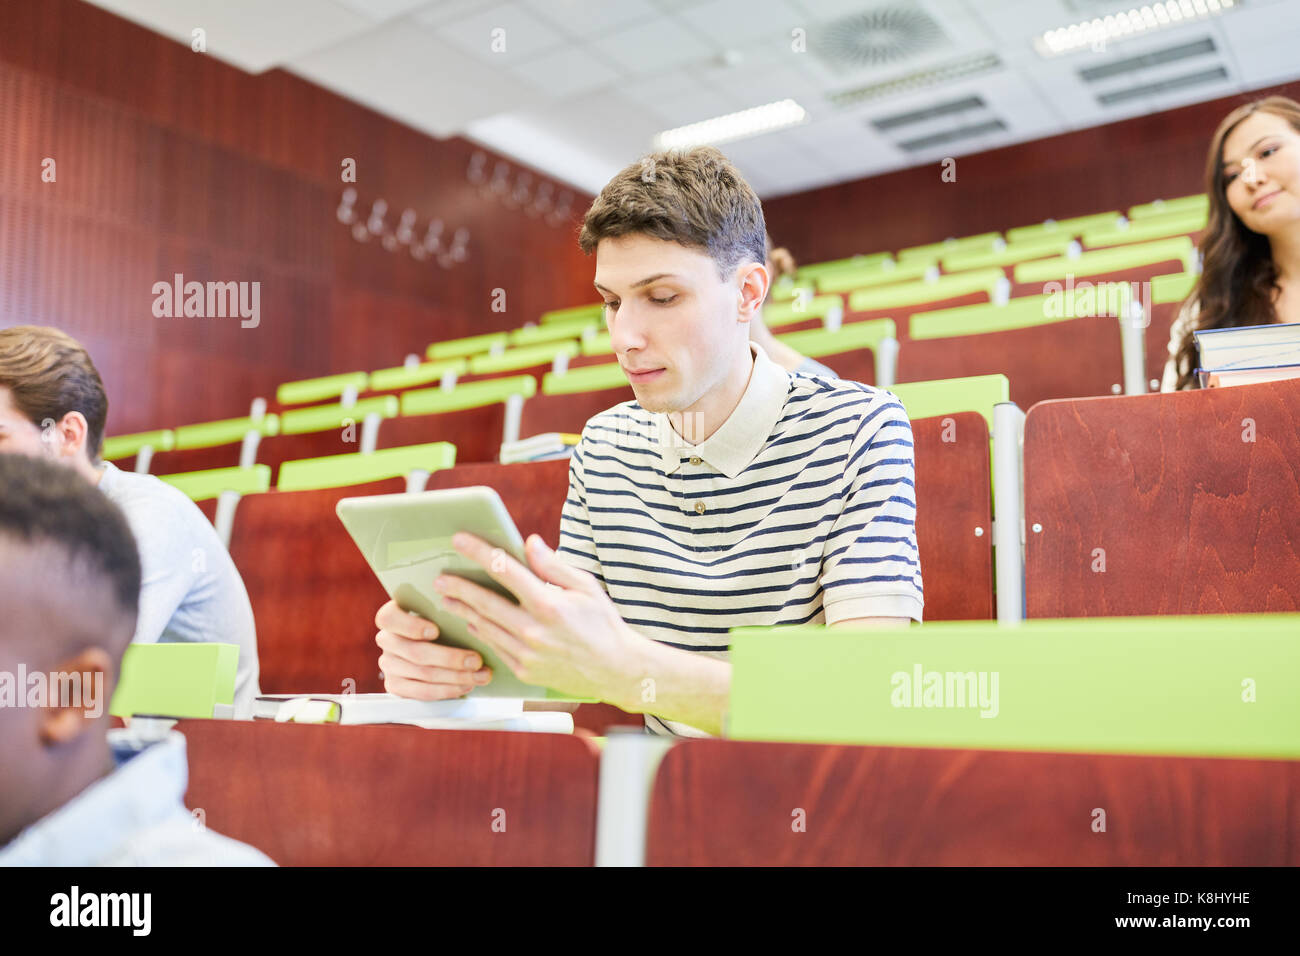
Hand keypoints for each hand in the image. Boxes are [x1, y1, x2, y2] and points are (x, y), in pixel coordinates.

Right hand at [374, 600, 493, 699]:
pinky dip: (448, 690)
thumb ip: (446, 610)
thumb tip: (470, 612)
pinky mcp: (395, 685)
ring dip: (456, 677)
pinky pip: (422, 692)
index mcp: (391, 616)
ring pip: (423, 674)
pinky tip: (466, 686)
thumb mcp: (438, 611)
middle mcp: (386, 640)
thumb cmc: (440, 621)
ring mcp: (388, 664)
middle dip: (451, 658)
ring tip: (480, 676)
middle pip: (415, 652)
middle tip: (477, 661)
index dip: (411, 626)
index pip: (389, 619)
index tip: (436, 631)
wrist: (432, 645)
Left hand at [433, 532, 642, 701]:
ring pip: (484, 627)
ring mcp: (526, 654)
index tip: (459, 540)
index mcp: (549, 604)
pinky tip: (472, 622)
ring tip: (447, 597)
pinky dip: (480, 632)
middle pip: (484, 602)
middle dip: (458, 587)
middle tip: (440, 577)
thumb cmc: (602, 623)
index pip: (505, 570)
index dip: (479, 552)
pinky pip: (494, 647)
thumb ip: (553, 565)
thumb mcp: (586, 587)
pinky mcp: (523, 671)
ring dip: (463, 610)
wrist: (615, 671)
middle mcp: (533, 630)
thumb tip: (528, 542)